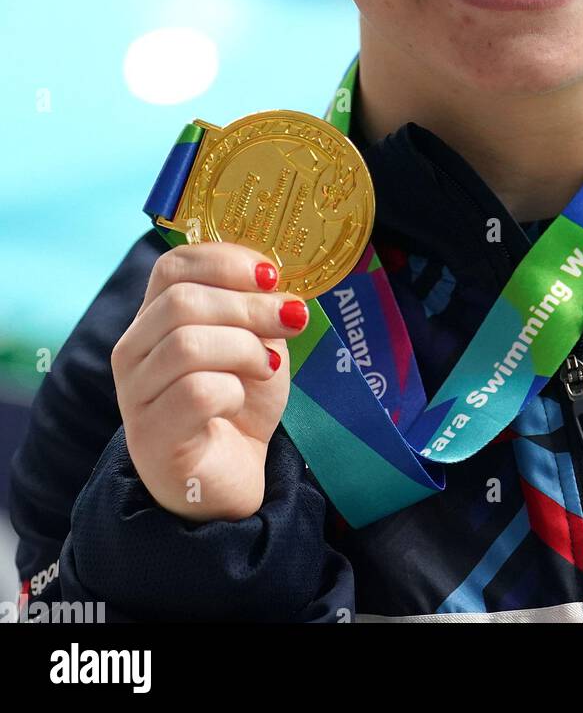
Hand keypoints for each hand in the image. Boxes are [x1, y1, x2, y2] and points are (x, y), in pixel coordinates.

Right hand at [110, 242, 309, 522]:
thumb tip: (272, 281)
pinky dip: (232, 391)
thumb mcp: (253, 343)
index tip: (271, 276)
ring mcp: (135, 396)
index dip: (224, 261)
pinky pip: (195, 393)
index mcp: (154, 319)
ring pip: (186, 344)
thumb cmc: (238, 403)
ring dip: (244, 349)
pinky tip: (240, 402)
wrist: (230, 478)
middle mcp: (133, 352)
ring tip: (266, 367)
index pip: (172, 267)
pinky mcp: (152, 438)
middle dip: (248, 305)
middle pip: (181, 302)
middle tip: (291, 319)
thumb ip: (255, 309)